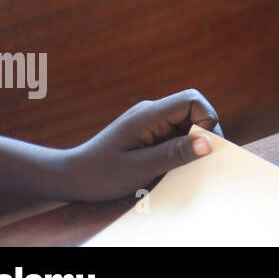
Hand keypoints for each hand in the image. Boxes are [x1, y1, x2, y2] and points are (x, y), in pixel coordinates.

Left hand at [59, 89, 221, 201]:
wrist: (69, 177)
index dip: (207, 120)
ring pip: (185, 123)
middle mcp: (151, 111)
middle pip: (193, 110)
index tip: (204, 148)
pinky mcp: (147, 131)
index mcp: (149, 114)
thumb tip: (209, 143)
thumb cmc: (101, 175)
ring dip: (189, 143)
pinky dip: (179, 148)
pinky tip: (166, 166)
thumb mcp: (140, 169)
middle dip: (202, 134)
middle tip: (195, 162)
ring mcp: (149, 120)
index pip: (192, 100)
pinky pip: (174, 133)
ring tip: (176, 167)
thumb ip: (175, 154)